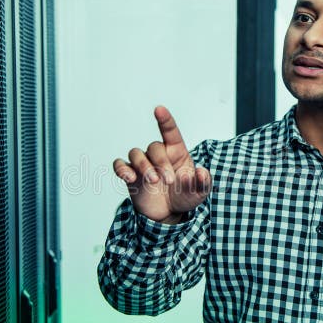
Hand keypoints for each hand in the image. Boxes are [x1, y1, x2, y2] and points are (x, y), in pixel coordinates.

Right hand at [113, 106, 211, 223]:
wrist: (169, 213)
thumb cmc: (185, 196)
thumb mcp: (200, 192)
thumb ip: (202, 182)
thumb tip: (201, 173)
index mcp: (176, 152)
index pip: (170, 131)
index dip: (165, 119)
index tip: (159, 109)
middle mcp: (158, 154)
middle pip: (154, 146)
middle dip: (161, 163)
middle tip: (169, 181)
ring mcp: (143, 164)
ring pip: (136, 153)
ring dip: (143, 166)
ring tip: (153, 181)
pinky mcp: (131, 175)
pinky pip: (120, 165)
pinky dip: (122, 169)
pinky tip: (129, 177)